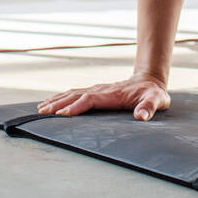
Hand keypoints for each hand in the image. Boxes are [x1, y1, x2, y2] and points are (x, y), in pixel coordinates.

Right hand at [38, 74, 169, 120]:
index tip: (61, 115)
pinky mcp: (96, 92)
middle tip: (41, 113)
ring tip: (40, 109)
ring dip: (56, 100)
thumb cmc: (153, 93)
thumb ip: (149, 107)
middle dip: (58, 104)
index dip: (75, 107)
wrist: (150, 80)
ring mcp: (97, 90)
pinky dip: (61, 97)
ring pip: (72, 93)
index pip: (89, 100)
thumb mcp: (157, 100)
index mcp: (112, 94)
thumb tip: (141, 117)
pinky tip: (52, 102)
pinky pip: (75, 94)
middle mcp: (101, 90)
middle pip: (75, 95)